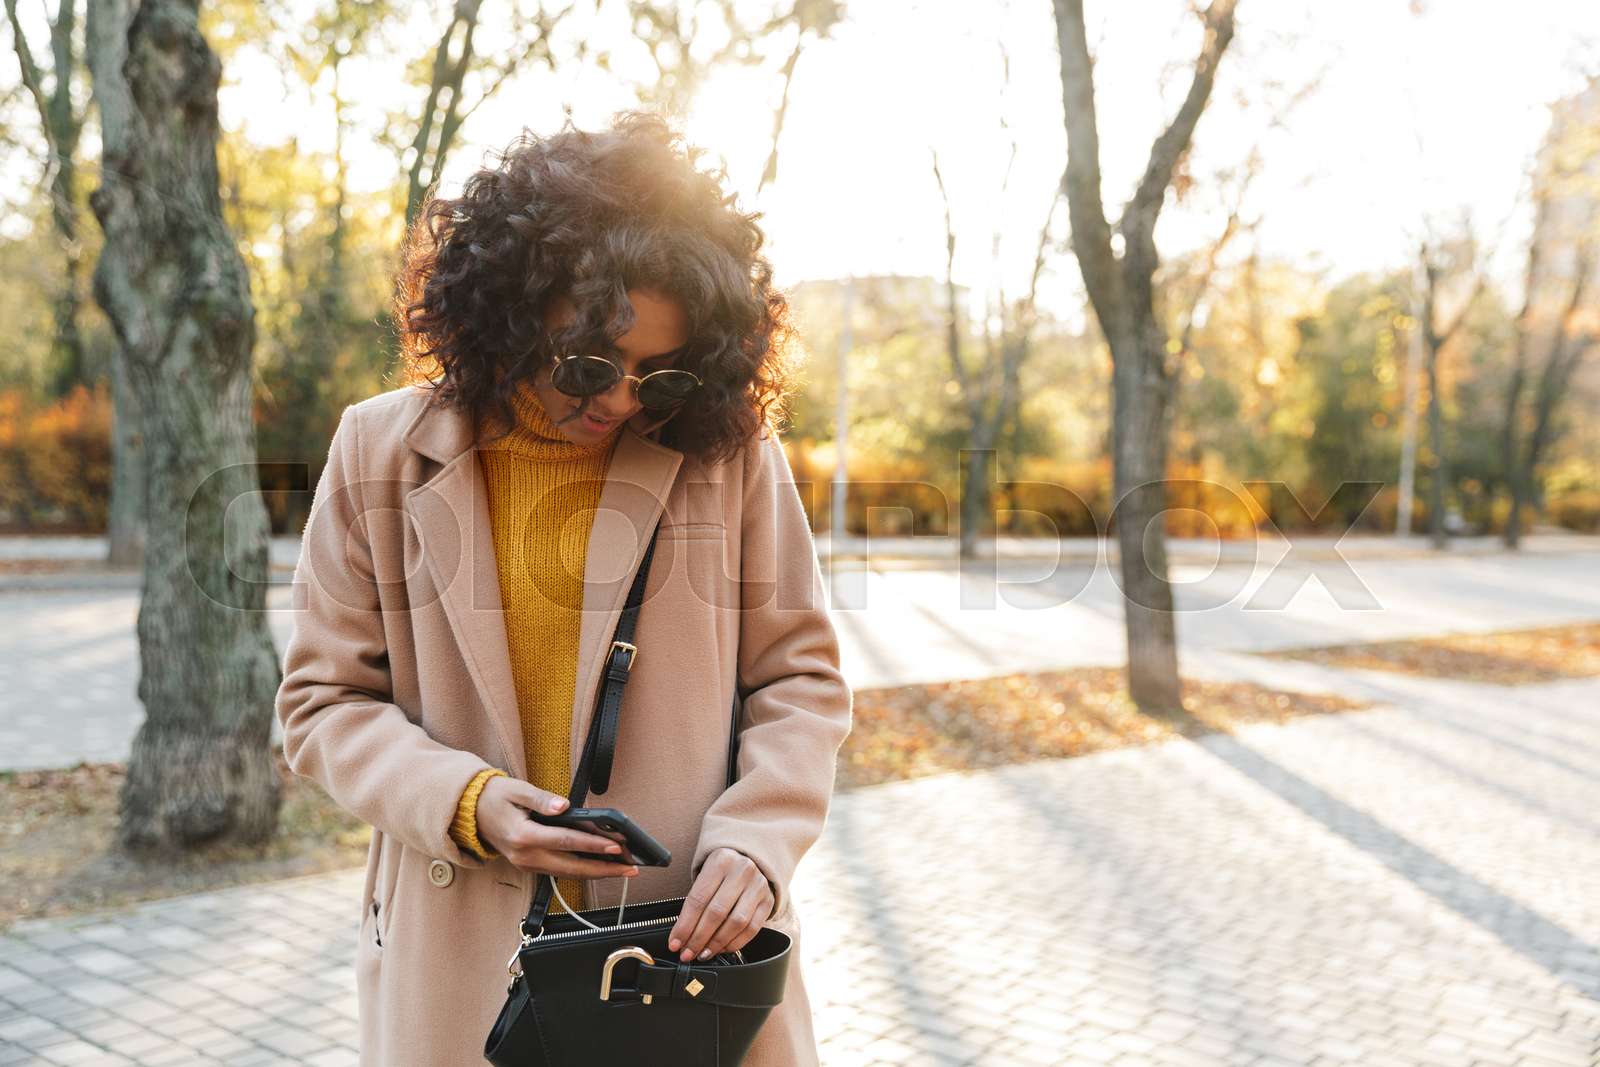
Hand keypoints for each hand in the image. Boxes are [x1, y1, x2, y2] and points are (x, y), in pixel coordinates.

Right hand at [475, 777, 638, 880]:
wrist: (469, 813)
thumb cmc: (494, 797)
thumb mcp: (516, 790)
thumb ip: (542, 799)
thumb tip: (565, 806)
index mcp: (523, 836)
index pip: (566, 841)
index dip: (593, 843)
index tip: (616, 845)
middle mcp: (526, 856)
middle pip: (572, 867)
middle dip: (604, 868)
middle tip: (630, 867)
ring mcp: (527, 864)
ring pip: (569, 873)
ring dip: (597, 872)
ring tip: (623, 868)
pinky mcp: (530, 865)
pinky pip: (561, 871)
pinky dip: (583, 869)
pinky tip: (600, 865)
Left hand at [667, 848, 773, 962]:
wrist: (749, 860)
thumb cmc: (722, 872)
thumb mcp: (706, 877)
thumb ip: (695, 904)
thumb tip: (681, 937)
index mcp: (720, 862)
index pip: (698, 899)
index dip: (685, 926)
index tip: (675, 943)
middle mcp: (742, 871)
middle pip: (717, 912)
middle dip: (698, 938)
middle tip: (687, 953)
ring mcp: (758, 886)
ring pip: (736, 923)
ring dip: (716, 944)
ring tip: (703, 953)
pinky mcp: (768, 901)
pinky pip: (751, 929)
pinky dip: (734, 943)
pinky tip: (722, 948)